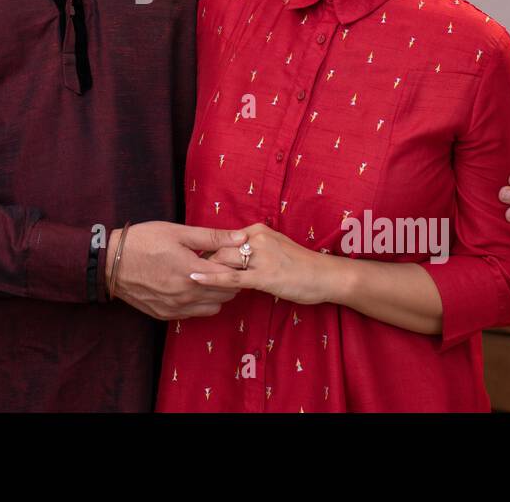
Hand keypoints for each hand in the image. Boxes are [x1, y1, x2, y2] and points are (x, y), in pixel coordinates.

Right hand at [107, 222, 245, 320]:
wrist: (110, 262)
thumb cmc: (144, 241)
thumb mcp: (178, 232)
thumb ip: (212, 237)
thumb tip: (241, 237)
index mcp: (192, 272)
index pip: (231, 277)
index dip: (235, 265)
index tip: (230, 255)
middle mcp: (186, 295)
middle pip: (226, 294)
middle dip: (229, 279)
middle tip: (218, 264)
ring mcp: (176, 308)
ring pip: (214, 307)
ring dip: (216, 293)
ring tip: (205, 276)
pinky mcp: (166, 315)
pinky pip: (195, 314)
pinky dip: (200, 302)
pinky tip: (190, 286)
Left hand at [189, 223, 349, 305]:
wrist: (327, 276)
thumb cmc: (302, 265)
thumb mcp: (275, 248)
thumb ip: (254, 248)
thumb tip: (232, 255)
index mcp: (259, 230)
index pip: (224, 238)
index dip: (208, 250)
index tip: (191, 257)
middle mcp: (258, 239)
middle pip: (220, 247)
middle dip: (202, 260)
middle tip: (182, 270)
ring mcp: (261, 257)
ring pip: (224, 260)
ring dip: (205, 270)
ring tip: (184, 277)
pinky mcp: (264, 276)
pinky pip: (232, 277)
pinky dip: (211, 278)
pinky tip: (195, 279)